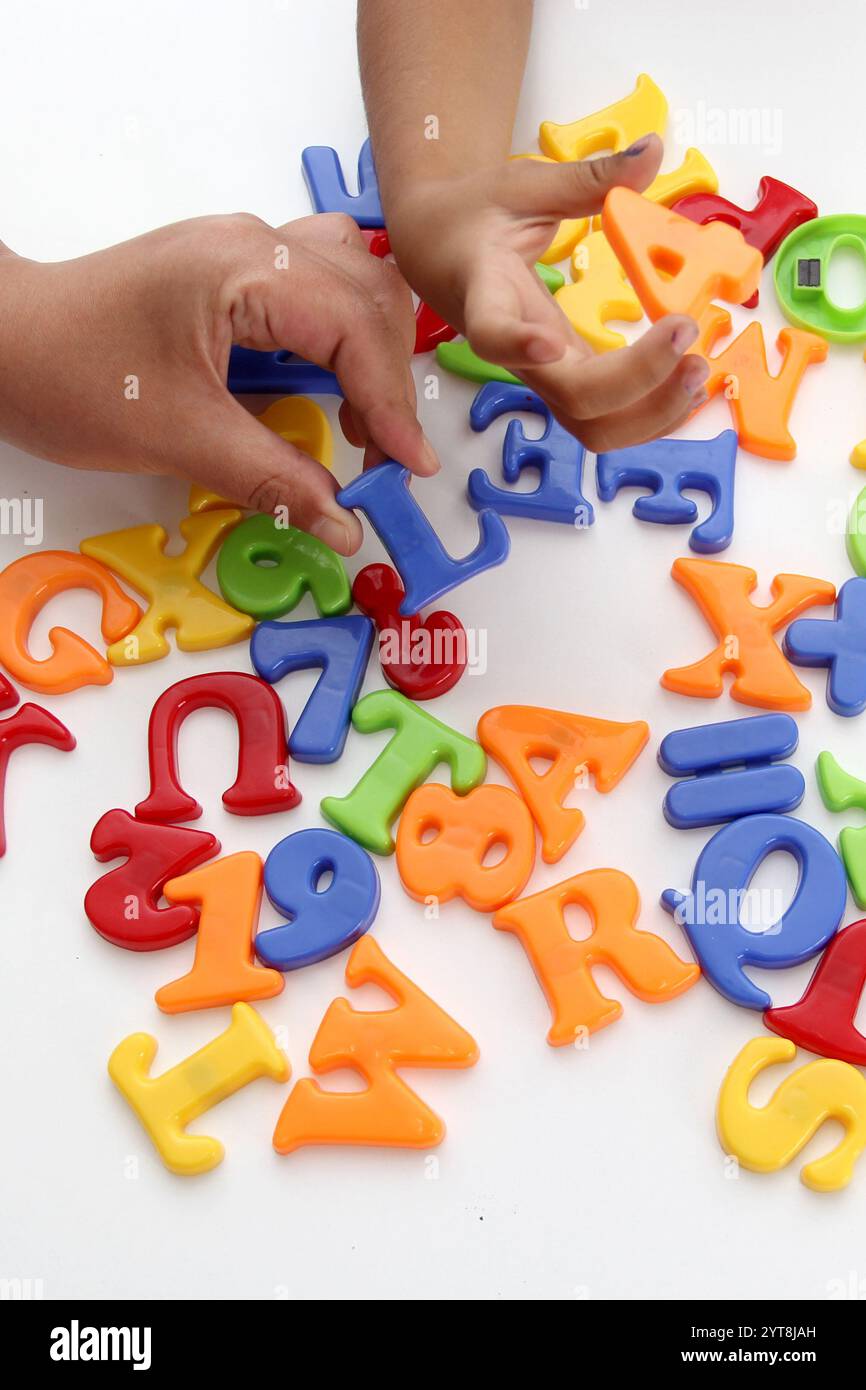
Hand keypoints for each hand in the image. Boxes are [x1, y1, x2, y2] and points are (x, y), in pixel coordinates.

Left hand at [0, 211, 437, 554]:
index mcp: (245, 267)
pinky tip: (328, 384)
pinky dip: (341, 337)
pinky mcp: (230, 272)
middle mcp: (253, 242)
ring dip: (372, 350)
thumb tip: (343, 522)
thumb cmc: (69, 373)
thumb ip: (272, 480)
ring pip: (351, 282)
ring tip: (363, 421)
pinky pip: (317, 288)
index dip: (392, 402)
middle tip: (386, 455)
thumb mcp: (179, 437)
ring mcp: (242, 250)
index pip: (357, 327)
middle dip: (390, 379)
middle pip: (370, 295)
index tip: (407, 463)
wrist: (1, 340)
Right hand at [384, 135, 708, 451]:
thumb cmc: (472, 218)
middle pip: (572, 399)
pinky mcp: (569, 379)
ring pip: (594, 428)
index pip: (493, 335)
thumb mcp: (523, 184)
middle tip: (686, 336)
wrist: (441, 251)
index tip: (549, 343)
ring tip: (697, 367)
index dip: (516, 346)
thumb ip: (589, 177)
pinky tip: (687, 381)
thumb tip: (651, 151)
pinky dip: (656, 410)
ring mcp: (547, 374)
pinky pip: (612, 417)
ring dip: (652, 413)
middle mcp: (520, 352)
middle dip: (636, 383)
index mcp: (490, 296)